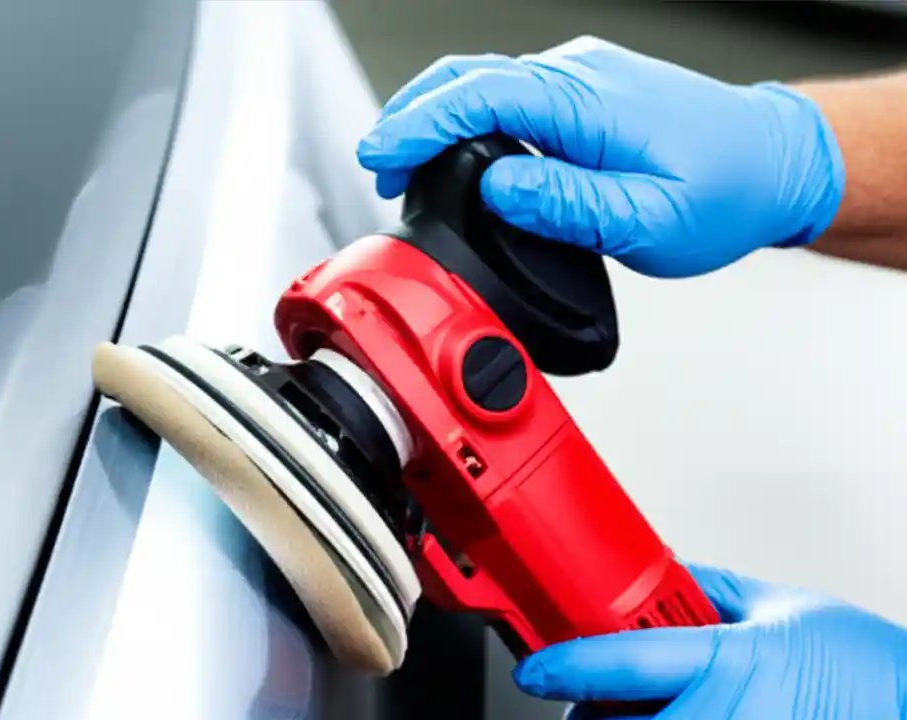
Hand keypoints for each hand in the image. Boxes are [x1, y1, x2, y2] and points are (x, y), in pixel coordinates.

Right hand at [356, 36, 844, 277]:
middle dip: (408, 117)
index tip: (379, 153)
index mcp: (589, 103)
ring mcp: (580, 79)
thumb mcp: (650, 219)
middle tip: (376, 166)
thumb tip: (498, 189)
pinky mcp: (583, 93)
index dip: (420, 124)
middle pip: (468, 76)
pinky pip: (508, 94)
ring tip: (401, 168)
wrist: (778, 161)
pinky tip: (455, 154)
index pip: (482, 96)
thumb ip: (568, 204)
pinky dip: (466, 120)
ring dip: (434, 118)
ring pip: (483, 82)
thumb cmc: (726, 191)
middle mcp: (579, 77)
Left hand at [512, 564, 906, 718]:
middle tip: (581, 696)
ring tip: (627, 714)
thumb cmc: (861, 664)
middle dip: (585, 714)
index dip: (562, 664)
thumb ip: (705, 589)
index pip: (619, 662)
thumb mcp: (775, 605)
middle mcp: (728, 718)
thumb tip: (648, 575)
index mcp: (733, 661)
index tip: (533, 667)